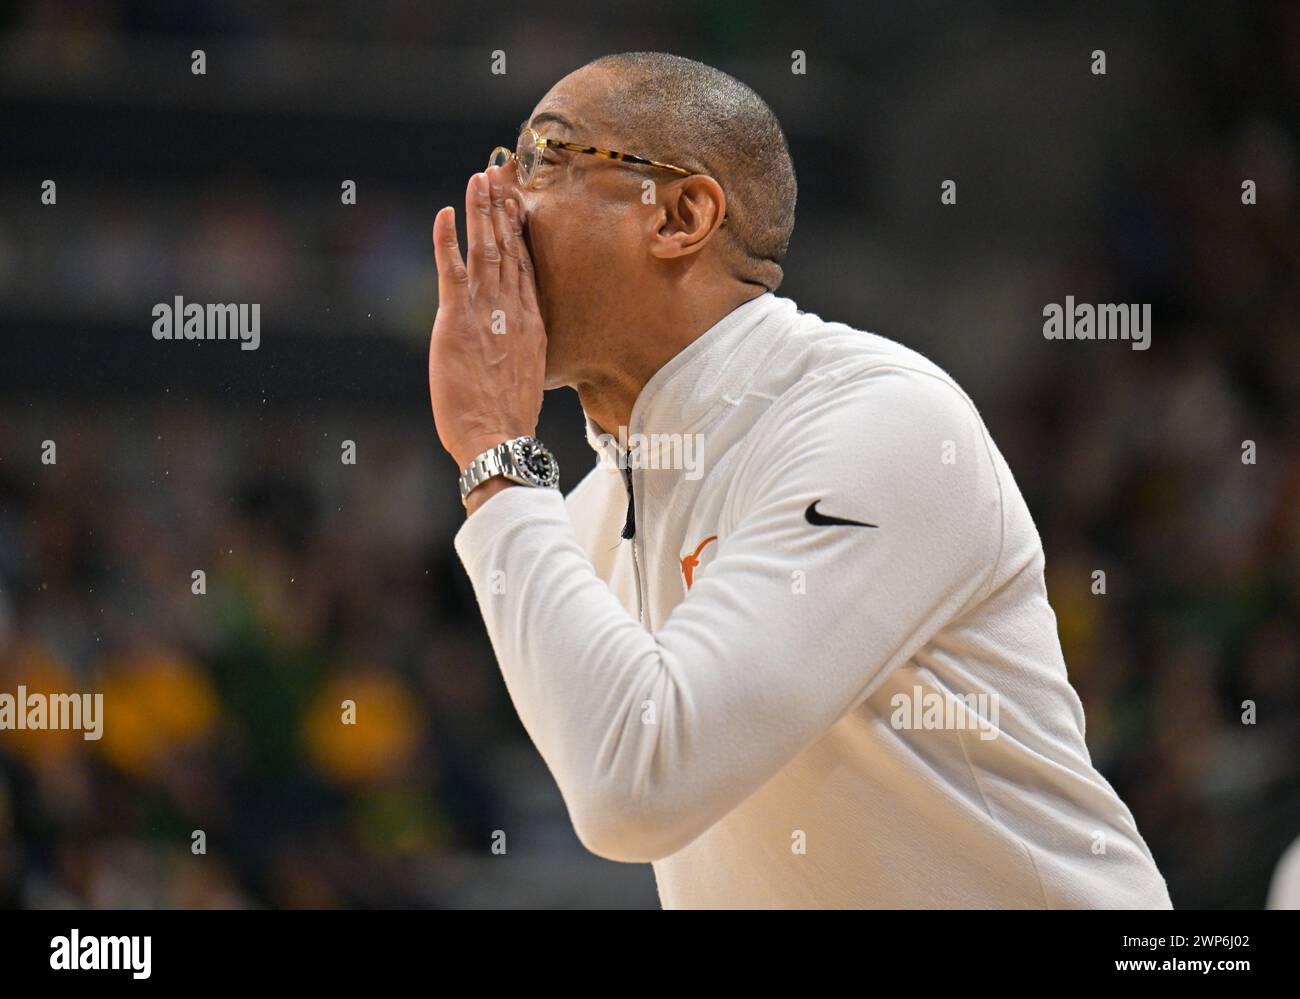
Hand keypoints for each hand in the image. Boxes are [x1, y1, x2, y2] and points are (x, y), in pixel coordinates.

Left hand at [429, 166, 545, 471]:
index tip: (517, 203)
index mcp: (530, 323)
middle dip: (503, 208)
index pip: (526, 266)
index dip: (520, 232)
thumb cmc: (507, 418)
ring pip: (487, 250)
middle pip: (510, 248)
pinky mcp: (457, 320)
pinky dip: (449, 240)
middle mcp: (513, 310)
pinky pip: (452, 270)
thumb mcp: (527, 377)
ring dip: (482, 211)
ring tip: (480, 178)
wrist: (498, 437)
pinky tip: (447, 213)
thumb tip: (514, 346)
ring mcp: (486, 312)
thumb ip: (520, 350)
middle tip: (498, 173)